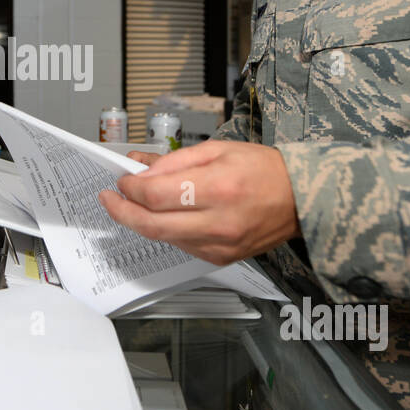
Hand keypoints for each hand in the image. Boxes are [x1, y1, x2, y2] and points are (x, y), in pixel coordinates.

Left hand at [98, 141, 300, 265]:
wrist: (301, 200)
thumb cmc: (264, 170)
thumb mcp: (217, 150)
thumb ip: (174, 161)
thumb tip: (140, 169)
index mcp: (217, 189)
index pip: (155, 196)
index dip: (130, 189)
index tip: (121, 180)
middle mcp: (217, 222)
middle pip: (151, 225)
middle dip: (121, 211)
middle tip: (109, 199)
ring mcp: (218, 246)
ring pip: (163, 238)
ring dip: (142, 221)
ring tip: (134, 203)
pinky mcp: (220, 259)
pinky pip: (180, 245)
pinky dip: (165, 230)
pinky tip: (163, 216)